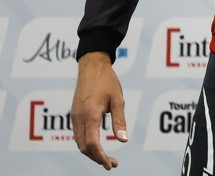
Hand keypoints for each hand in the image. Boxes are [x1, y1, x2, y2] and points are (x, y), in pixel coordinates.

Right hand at [71, 51, 127, 169]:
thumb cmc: (107, 81)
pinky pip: (77, 134)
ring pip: (79, 142)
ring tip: (106, 157)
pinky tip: (97, 145)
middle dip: (97, 158)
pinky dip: (86, 143)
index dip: (101, 157)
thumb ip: (119, 120)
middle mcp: (79, 118)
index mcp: (90, 114)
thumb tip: (123, 140)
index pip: (92, 144)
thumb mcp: (118, 100)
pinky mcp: (74, 114)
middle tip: (111, 163)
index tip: (110, 164)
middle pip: (84, 147)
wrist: (92, 67)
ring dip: (91, 152)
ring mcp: (74, 116)